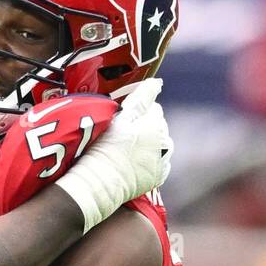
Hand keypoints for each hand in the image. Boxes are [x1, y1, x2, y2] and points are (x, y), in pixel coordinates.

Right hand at [55, 79, 171, 232]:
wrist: (100, 183)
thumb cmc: (105, 147)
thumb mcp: (121, 116)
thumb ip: (142, 97)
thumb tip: (158, 83)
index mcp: (156, 123)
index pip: (153, 108)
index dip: (137, 112)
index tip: (122, 120)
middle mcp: (164, 141)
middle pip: (158, 126)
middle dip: (145, 127)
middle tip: (121, 136)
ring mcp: (162, 161)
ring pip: (159, 144)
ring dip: (149, 143)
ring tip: (128, 150)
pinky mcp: (158, 177)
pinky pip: (158, 163)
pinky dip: (150, 161)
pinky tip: (134, 163)